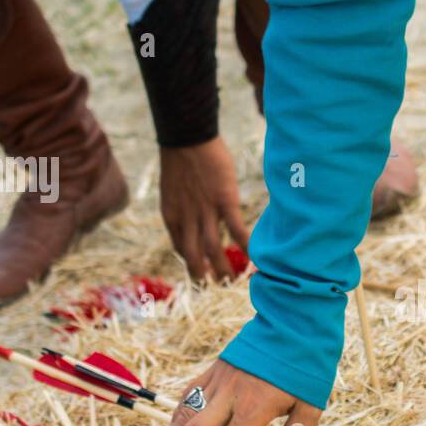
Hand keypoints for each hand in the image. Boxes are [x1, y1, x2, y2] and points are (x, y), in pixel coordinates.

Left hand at [159, 138, 251, 279]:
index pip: (181, 248)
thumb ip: (182, 206)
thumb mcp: (173, 187)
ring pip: (213, 248)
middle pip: (194, 256)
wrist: (187, 135)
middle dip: (204, 276)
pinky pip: (236, 229)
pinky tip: (254, 258)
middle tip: (215, 289)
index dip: (191, 264)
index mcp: (172, 215)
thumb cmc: (181, 157)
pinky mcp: (224, 200)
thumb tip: (192, 218)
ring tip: (232, 283)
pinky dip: (245, 246)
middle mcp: (186, 218)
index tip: (202, 273)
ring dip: (223, 268)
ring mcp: (205, 210)